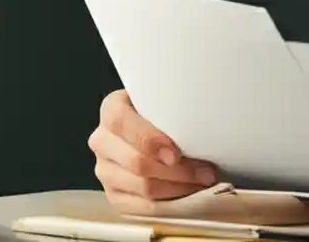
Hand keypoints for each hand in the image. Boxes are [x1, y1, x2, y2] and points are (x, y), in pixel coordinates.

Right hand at [88, 89, 219, 211]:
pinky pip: (141, 207)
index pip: (121, 122)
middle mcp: (102, 140)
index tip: (175, 154)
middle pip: (136, 162)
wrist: (154, 129)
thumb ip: (174, 107)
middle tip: (206, 171)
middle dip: (177, 170)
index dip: (149, 140)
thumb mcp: (166, 100)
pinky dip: (169, 203)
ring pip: (142, 186)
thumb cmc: (165, 112)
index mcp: (111, 109)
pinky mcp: (113, 194)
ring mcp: (105, 170)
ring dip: (179, 187)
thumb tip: (204, 125)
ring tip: (204, 181)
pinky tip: (189, 194)